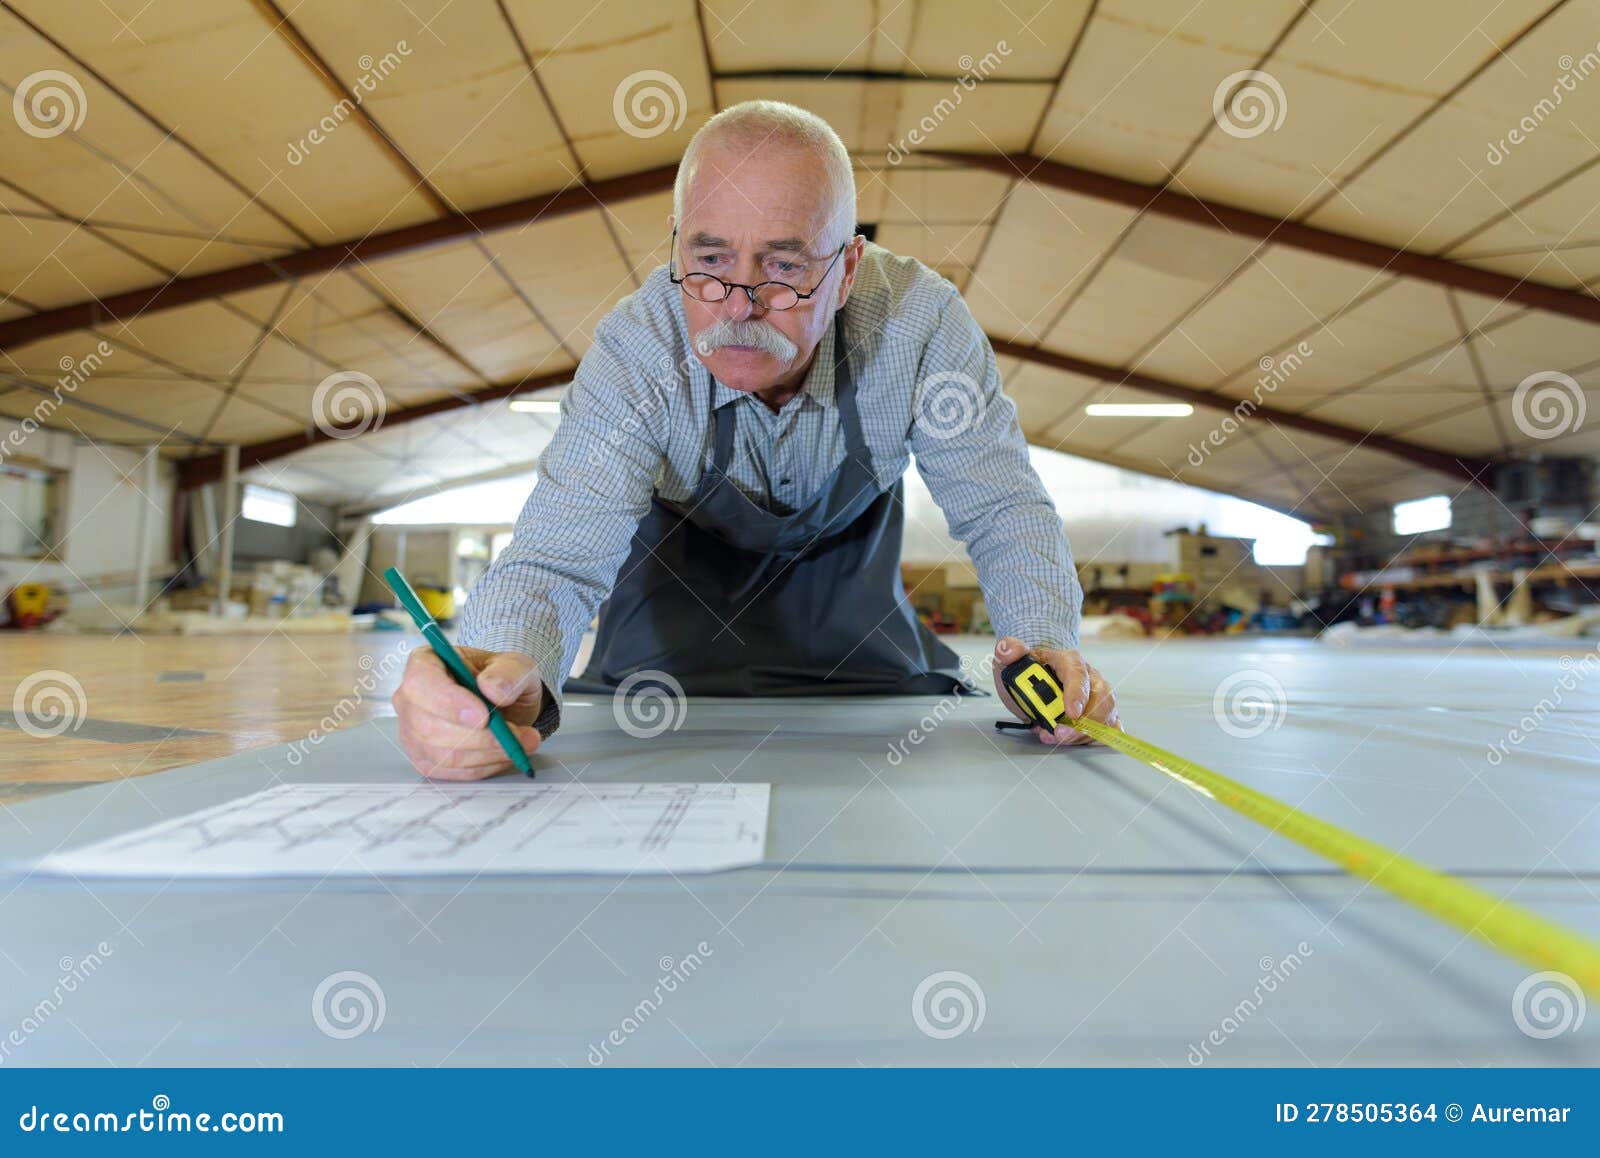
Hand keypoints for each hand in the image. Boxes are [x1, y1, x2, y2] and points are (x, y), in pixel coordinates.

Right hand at [392, 647, 544, 779]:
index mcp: (425, 663)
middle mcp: (410, 698)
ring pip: (442, 754)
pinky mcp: (425, 759)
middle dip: (479, 736)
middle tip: (516, 734)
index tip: (484, 716)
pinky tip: (504, 755)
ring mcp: (413, 731)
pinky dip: (483, 767)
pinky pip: (451, 772)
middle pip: (429, 726)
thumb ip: (509, 672)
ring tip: (520, 743)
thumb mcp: (516, 665)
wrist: (506, 705)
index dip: (449, 702)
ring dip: (487, 754)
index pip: (421, 683)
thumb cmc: (502, 680)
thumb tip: (494, 690)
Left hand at [993, 637, 1120, 745]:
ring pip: (1105, 719)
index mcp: (1070, 661)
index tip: (1071, 713)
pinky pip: (1110, 730)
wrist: (1036, 678)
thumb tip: (1009, 650)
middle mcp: (1091, 679)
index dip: (1077, 694)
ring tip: (1052, 736)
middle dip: (1083, 723)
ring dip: (1081, 735)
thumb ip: (1008, 650)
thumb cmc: (1028, 669)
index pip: (1078, 675)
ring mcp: (1098, 698)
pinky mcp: (1100, 716)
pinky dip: (1095, 740)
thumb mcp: (1011, 658)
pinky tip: (1075, 743)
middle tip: (1059, 734)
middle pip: (1101, 700)